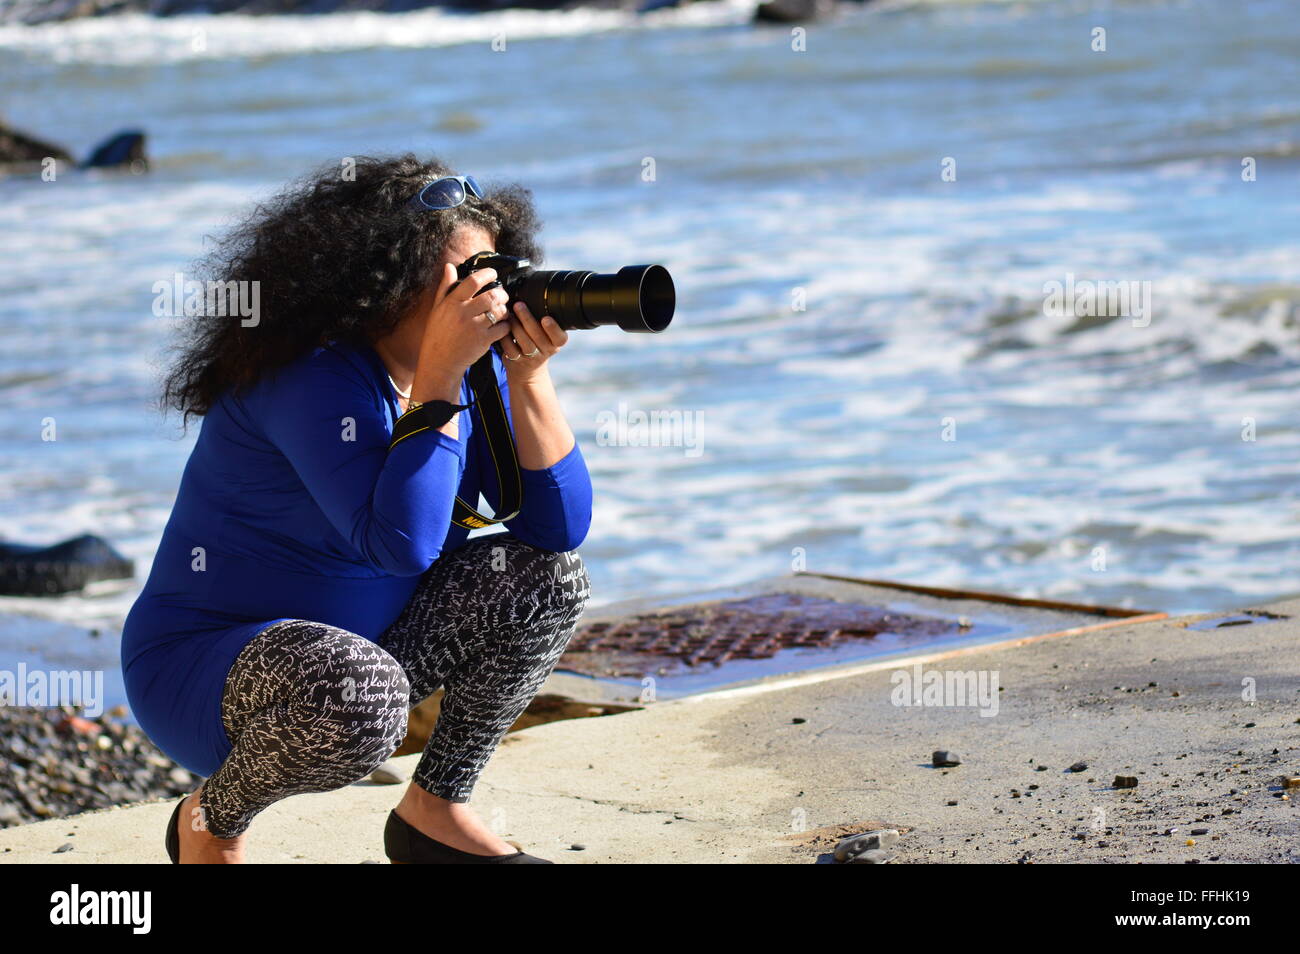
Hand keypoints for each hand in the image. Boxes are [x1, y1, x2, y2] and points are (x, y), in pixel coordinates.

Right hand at [414, 263, 511, 391]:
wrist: (439, 360)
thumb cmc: (438, 333)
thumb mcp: (437, 308)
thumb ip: (445, 286)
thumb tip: (449, 266)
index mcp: (452, 302)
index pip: (473, 281)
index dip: (487, 274)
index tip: (493, 274)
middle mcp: (463, 313)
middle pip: (491, 295)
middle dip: (501, 293)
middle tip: (502, 295)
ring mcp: (474, 327)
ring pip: (499, 311)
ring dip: (505, 309)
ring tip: (502, 310)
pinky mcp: (483, 341)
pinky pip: (502, 328)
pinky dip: (506, 325)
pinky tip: (502, 325)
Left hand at [499, 301, 567, 380]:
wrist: (527, 369)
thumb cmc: (536, 342)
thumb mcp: (546, 334)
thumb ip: (543, 319)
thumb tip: (534, 293)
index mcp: (556, 342)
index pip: (560, 338)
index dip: (554, 329)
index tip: (546, 319)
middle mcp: (546, 351)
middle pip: (538, 337)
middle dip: (528, 319)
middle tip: (519, 305)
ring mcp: (531, 358)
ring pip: (524, 343)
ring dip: (515, 327)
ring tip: (508, 314)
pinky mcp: (517, 361)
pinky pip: (510, 349)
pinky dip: (505, 337)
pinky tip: (502, 327)